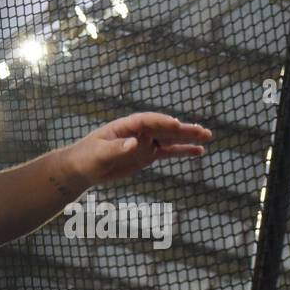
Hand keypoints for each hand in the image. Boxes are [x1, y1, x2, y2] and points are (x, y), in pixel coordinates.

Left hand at [68, 112, 210, 185]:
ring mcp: (145, 142)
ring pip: (170, 139)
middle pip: (164, 128)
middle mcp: (139, 132)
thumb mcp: (99, 154)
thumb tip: (136, 143)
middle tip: (202, 131)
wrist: (82, 168)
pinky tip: (198, 151)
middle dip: (182, 129)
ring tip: (207, 137)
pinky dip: (182, 151)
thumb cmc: (86, 158)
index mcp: (126, 126)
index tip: (174, 124)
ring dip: (187, 138)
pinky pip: (168, 152)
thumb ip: (117, 149)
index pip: (148, 121)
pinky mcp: (148, 155)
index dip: (161, 122)